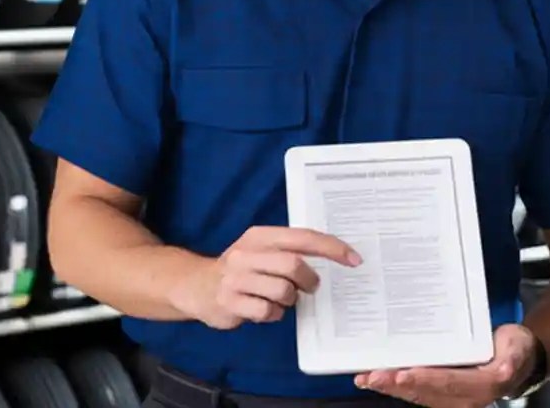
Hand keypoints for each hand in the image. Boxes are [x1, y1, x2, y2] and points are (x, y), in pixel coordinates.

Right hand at [168, 226, 361, 329]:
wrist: (196, 285)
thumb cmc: (240, 268)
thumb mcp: (261, 250)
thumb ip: (290, 250)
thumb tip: (333, 256)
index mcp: (260, 236)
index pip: (302, 237)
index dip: (331, 247)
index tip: (354, 259)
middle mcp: (247, 253)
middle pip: (293, 265)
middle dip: (308, 280)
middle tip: (310, 287)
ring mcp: (236, 278)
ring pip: (282, 291)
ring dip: (289, 299)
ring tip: (280, 298)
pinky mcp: (230, 302)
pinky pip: (266, 311)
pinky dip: (272, 314)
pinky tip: (264, 309)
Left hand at [354, 324, 538, 407]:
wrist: (518, 360)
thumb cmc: (514, 350)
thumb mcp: (517, 348)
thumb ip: (511, 358)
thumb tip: (505, 368)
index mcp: (481, 386)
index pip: (448, 382)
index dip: (424, 379)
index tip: (402, 374)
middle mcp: (464, 398)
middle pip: (425, 392)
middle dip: (397, 385)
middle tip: (372, 376)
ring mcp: (451, 398)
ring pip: (416, 395)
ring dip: (390, 388)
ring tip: (366, 379)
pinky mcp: (442, 394)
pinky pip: (416, 392)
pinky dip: (395, 387)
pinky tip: (376, 380)